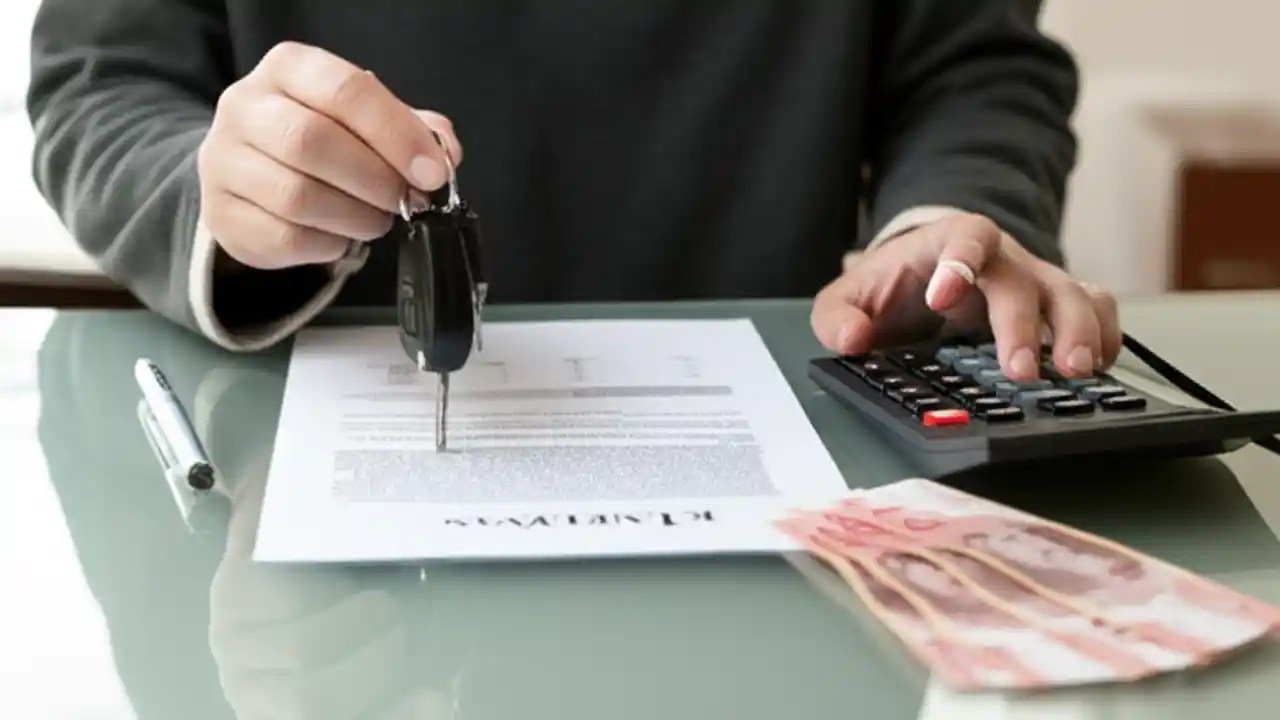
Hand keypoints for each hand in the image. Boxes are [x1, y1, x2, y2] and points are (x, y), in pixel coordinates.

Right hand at [197, 42, 462, 269]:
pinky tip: (340, 235)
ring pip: (298, 196)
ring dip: (356, 217)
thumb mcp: (366, 118)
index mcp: (289, 68)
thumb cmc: (323, 138)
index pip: (345, 91)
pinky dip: (328, 244)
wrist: (251, 170)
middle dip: (376, 180)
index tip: (431, 172)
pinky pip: (285, 237)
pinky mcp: (222, 214)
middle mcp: (245, 107)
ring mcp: (224, 161)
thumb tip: (444, 154)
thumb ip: (411, 128)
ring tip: (376, 218)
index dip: (396, 134)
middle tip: (406, 200)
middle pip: (312, 141)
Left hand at [811, 214, 1120, 380]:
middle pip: (1023, 281)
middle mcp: (1003, 259)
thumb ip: (838, 317)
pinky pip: (1099, 309)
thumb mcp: (851, 297)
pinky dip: (1106, 336)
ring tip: (1076, 372)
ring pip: (1074, 293)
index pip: (964, 238)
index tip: (941, 298)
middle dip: (1023, 326)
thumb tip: (852, 341)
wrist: (926, 274)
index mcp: (950, 243)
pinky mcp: (1058, 306)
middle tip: (1021, 372)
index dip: (958, 263)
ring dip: (1080, 332)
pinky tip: (1098, 369)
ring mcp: (1036, 281)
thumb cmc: (893, 285)